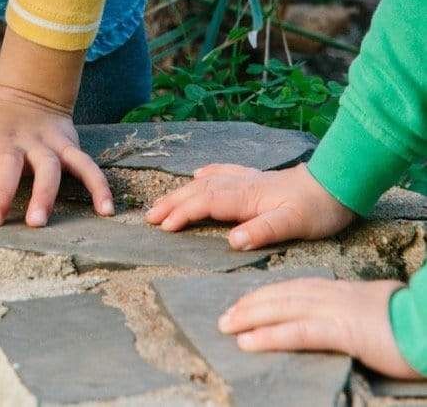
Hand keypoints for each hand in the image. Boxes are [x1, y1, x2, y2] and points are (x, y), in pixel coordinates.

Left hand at [0, 85, 113, 226]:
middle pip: (9, 165)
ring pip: (48, 168)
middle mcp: (14, 140)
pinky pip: (87, 166)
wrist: (27, 92)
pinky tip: (105, 211)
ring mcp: (44, 143)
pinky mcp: (68, 146)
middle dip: (1, 192)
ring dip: (45, 194)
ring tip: (38, 222)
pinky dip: (99, 186)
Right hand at [144, 162, 353, 248]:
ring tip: (163, 202)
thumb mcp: (294, 225)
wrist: (337, 184)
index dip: (182, 214)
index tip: (163, 227)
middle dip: (172, 203)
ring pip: (206, 182)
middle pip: (198, 191)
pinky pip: (222, 172)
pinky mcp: (256, 178)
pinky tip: (198, 175)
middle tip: (149, 216)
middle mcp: (241, 184)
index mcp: (246, 197)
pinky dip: (206, 174)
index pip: (205, 204)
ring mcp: (247, 178)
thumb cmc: (317, 209)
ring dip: (182, 192)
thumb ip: (262, 231)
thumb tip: (232, 241)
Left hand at [219, 277, 417, 377]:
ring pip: (281, 309)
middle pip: (280, 295)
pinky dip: (269, 336)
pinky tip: (248, 342)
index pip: (292, 288)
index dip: (266, 295)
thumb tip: (335, 318)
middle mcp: (330, 295)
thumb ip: (347, 311)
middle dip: (249, 305)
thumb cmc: (407, 321)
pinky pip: (297, 332)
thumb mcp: (371, 311)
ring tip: (226, 326)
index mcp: (337, 290)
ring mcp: (334, 311)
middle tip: (224, 316)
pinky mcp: (341, 331)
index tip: (245, 303)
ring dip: (250, 317)